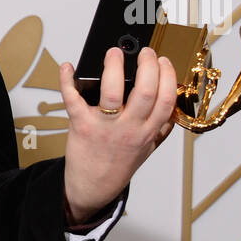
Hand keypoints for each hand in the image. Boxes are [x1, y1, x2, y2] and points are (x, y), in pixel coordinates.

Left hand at [58, 46, 177, 222]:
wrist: (92, 188)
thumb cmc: (117, 166)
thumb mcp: (146, 150)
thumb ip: (160, 131)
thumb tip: (172, 111)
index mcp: (147, 132)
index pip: (166, 100)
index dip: (168, 76)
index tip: (164, 61)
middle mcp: (129, 128)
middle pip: (145, 91)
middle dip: (147, 65)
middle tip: (145, 52)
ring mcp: (104, 126)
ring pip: (113, 91)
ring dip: (114, 67)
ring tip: (114, 53)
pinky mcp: (80, 125)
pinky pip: (73, 99)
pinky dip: (67, 81)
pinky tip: (67, 67)